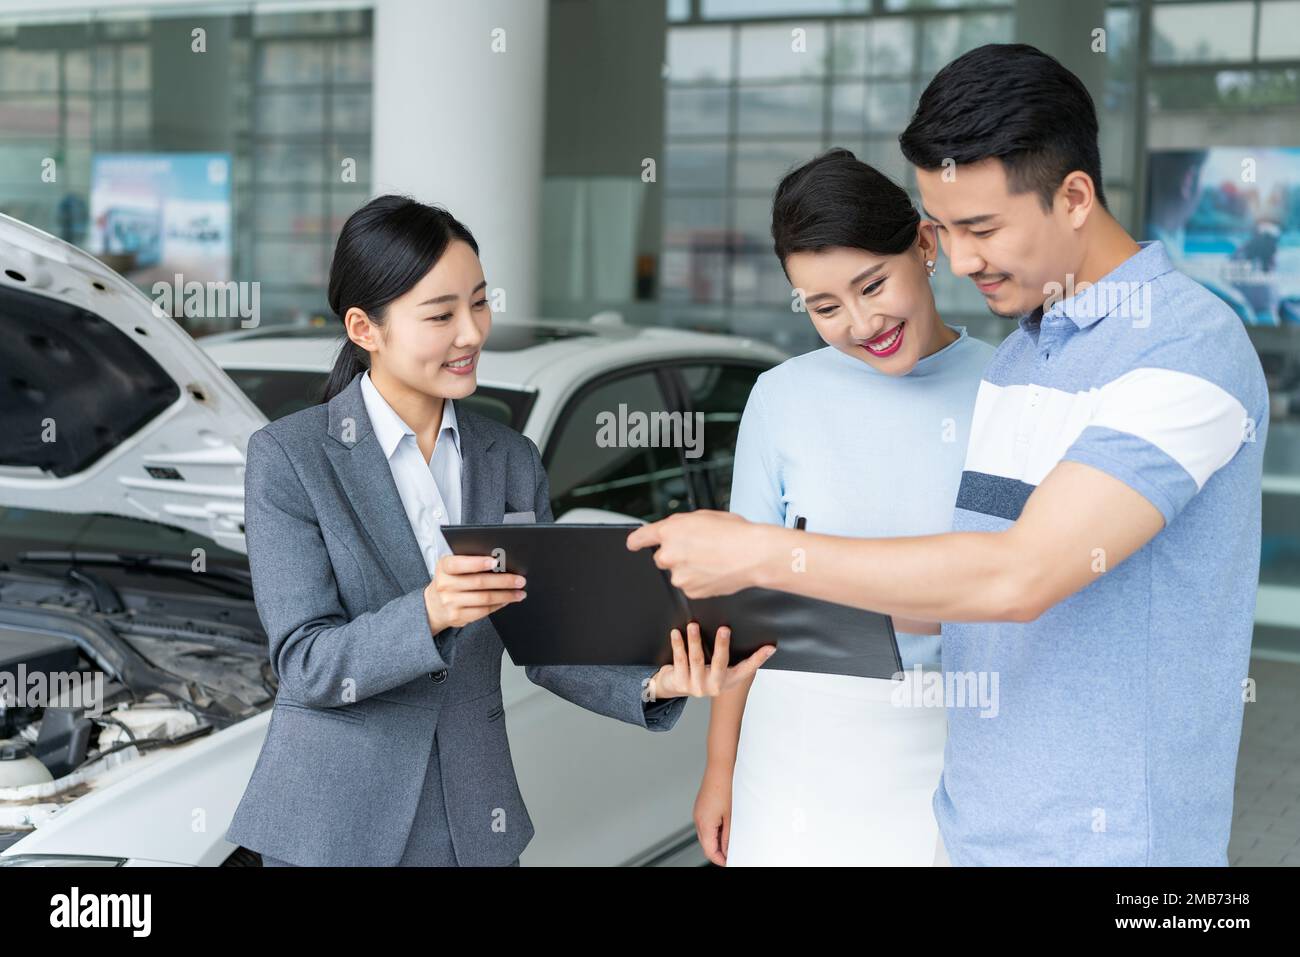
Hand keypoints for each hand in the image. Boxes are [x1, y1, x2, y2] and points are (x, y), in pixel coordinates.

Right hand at [424, 554, 526, 633]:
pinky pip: (483, 611)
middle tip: (519, 580)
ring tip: (519, 592)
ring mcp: (450, 602)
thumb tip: (499, 561)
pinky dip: (498, 605)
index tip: (495, 561)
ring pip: (484, 598)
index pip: (459, 564)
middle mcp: (445, 585)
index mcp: (444, 567)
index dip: (478, 563)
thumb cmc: (449, 581)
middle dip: (503, 581)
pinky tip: (506, 601)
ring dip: (506, 595)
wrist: (433, 606)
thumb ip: (469, 562)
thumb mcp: (451, 567)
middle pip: (479, 582)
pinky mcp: (457, 616)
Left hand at [626, 510, 766, 597]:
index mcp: (670, 531)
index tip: (633, 544)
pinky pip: (690, 585)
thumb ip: (681, 525)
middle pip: (662, 557)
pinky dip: (699, 580)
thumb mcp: (703, 516)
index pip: (641, 537)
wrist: (752, 555)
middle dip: (675, 554)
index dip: (636, 541)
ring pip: (678, 573)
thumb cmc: (734, 533)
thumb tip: (675, 532)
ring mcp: (679, 576)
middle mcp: (669, 554)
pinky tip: (715, 571)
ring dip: (689, 568)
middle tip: (699, 549)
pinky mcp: (690, 591)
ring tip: (712, 560)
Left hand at [650, 621, 774, 698]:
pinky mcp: (680, 682)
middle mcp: (714, 686)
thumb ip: (727, 655)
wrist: (674, 686)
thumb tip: (750, 636)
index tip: (770, 647)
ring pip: (696, 660)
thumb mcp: (717, 668)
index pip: (747, 669)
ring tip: (693, 625)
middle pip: (720, 663)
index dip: (759, 658)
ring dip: (695, 641)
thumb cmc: (700, 671)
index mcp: (727, 681)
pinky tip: (676, 633)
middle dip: (722, 645)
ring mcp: (697, 686)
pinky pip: (679, 660)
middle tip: (724, 629)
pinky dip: (678, 645)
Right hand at [694, 763, 732, 865]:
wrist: (721, 766)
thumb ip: (728, 837)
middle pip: (706, 845)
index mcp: (704, 824)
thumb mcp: (731, 817)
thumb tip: (728, 850)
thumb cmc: (727, 787)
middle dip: (718, 852)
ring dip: (716, 840)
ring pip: (705, 835)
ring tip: (732, 839)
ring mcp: (698, 812)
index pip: (710, 851)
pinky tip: (726, 826)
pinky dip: (714, 829)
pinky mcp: (701, 806)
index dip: (721, 860)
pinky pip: (705, 824)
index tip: (730, 862)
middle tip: (733, 854)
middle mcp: (698, 819)